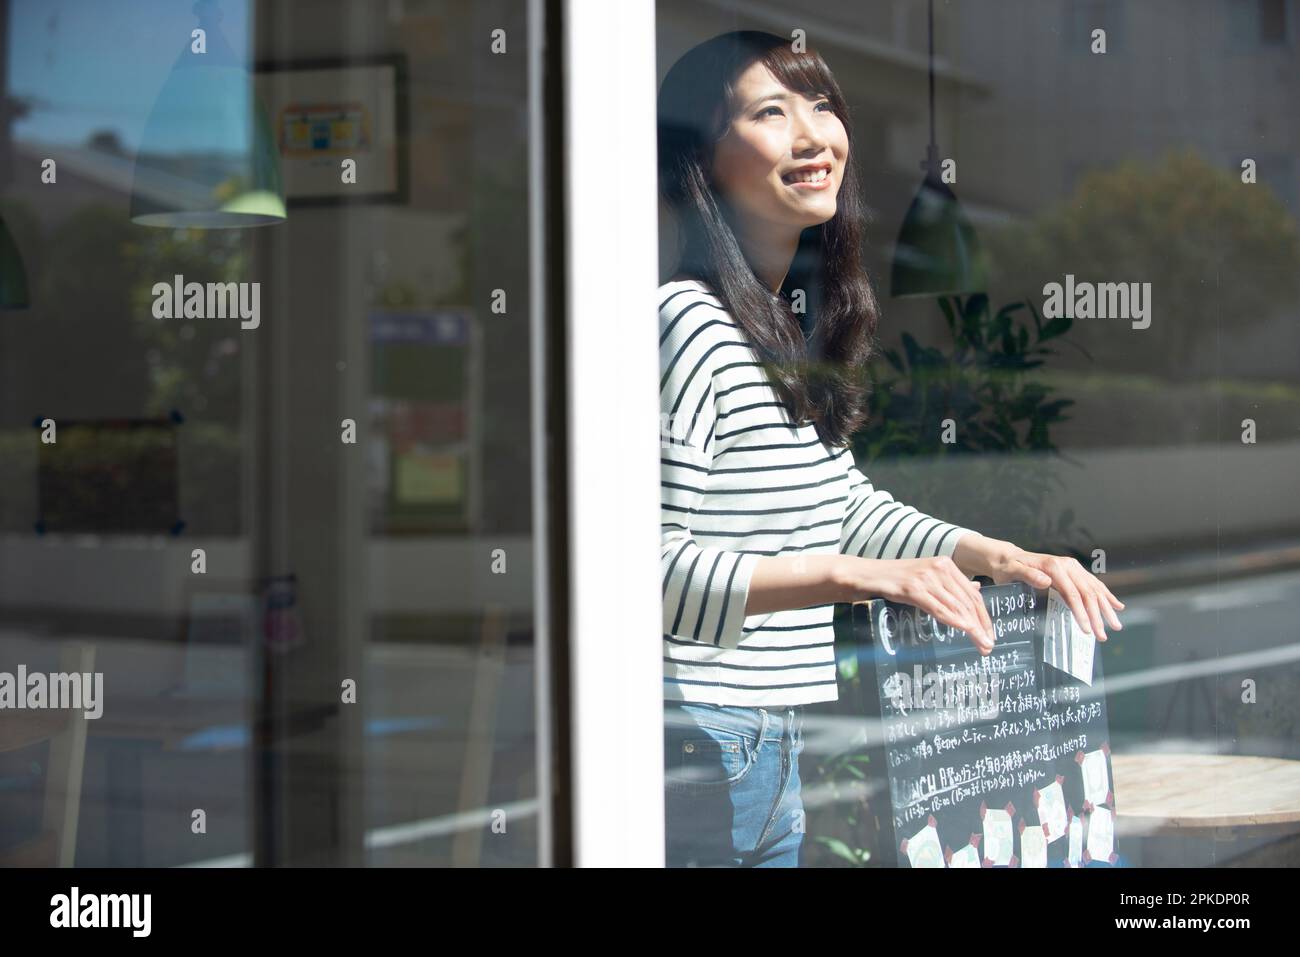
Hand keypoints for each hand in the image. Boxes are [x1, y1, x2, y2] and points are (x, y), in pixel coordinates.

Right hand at [836, 555, 996, 653]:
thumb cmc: (894, 579)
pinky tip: (964, 630)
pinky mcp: (912, 588)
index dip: (984, 616)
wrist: (865, 574)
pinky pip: (938, 607)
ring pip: (956, 606)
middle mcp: (939, 568)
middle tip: (988, 646)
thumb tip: (976, 589)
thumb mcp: (926, 577)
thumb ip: (950, 584)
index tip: (990, 635)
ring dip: (972, 628)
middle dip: (982, 626)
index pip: (973, 594)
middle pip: (969, 601)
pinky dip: (953, 620)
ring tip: (981, 646)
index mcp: (946, 565)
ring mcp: (926, 577)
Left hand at [954, 535, 1123, 641]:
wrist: (1010, 558)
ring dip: (1106, 608)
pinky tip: (1116, 606)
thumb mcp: (1011, 572)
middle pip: (1087, 593)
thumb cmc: (1008, 568)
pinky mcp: (1074, 571)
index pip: (1073, 593)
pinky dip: (1106, 595)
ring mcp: (1073, 567)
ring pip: (1094, 589)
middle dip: (1097, 616)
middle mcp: (1068, 565)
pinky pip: (1094, 584)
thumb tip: (1046, 582)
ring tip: (1115, 626)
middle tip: (1103, 636)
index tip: (1087, 630)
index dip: (1082, 613)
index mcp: (1054, 567)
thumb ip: (1027, 575)